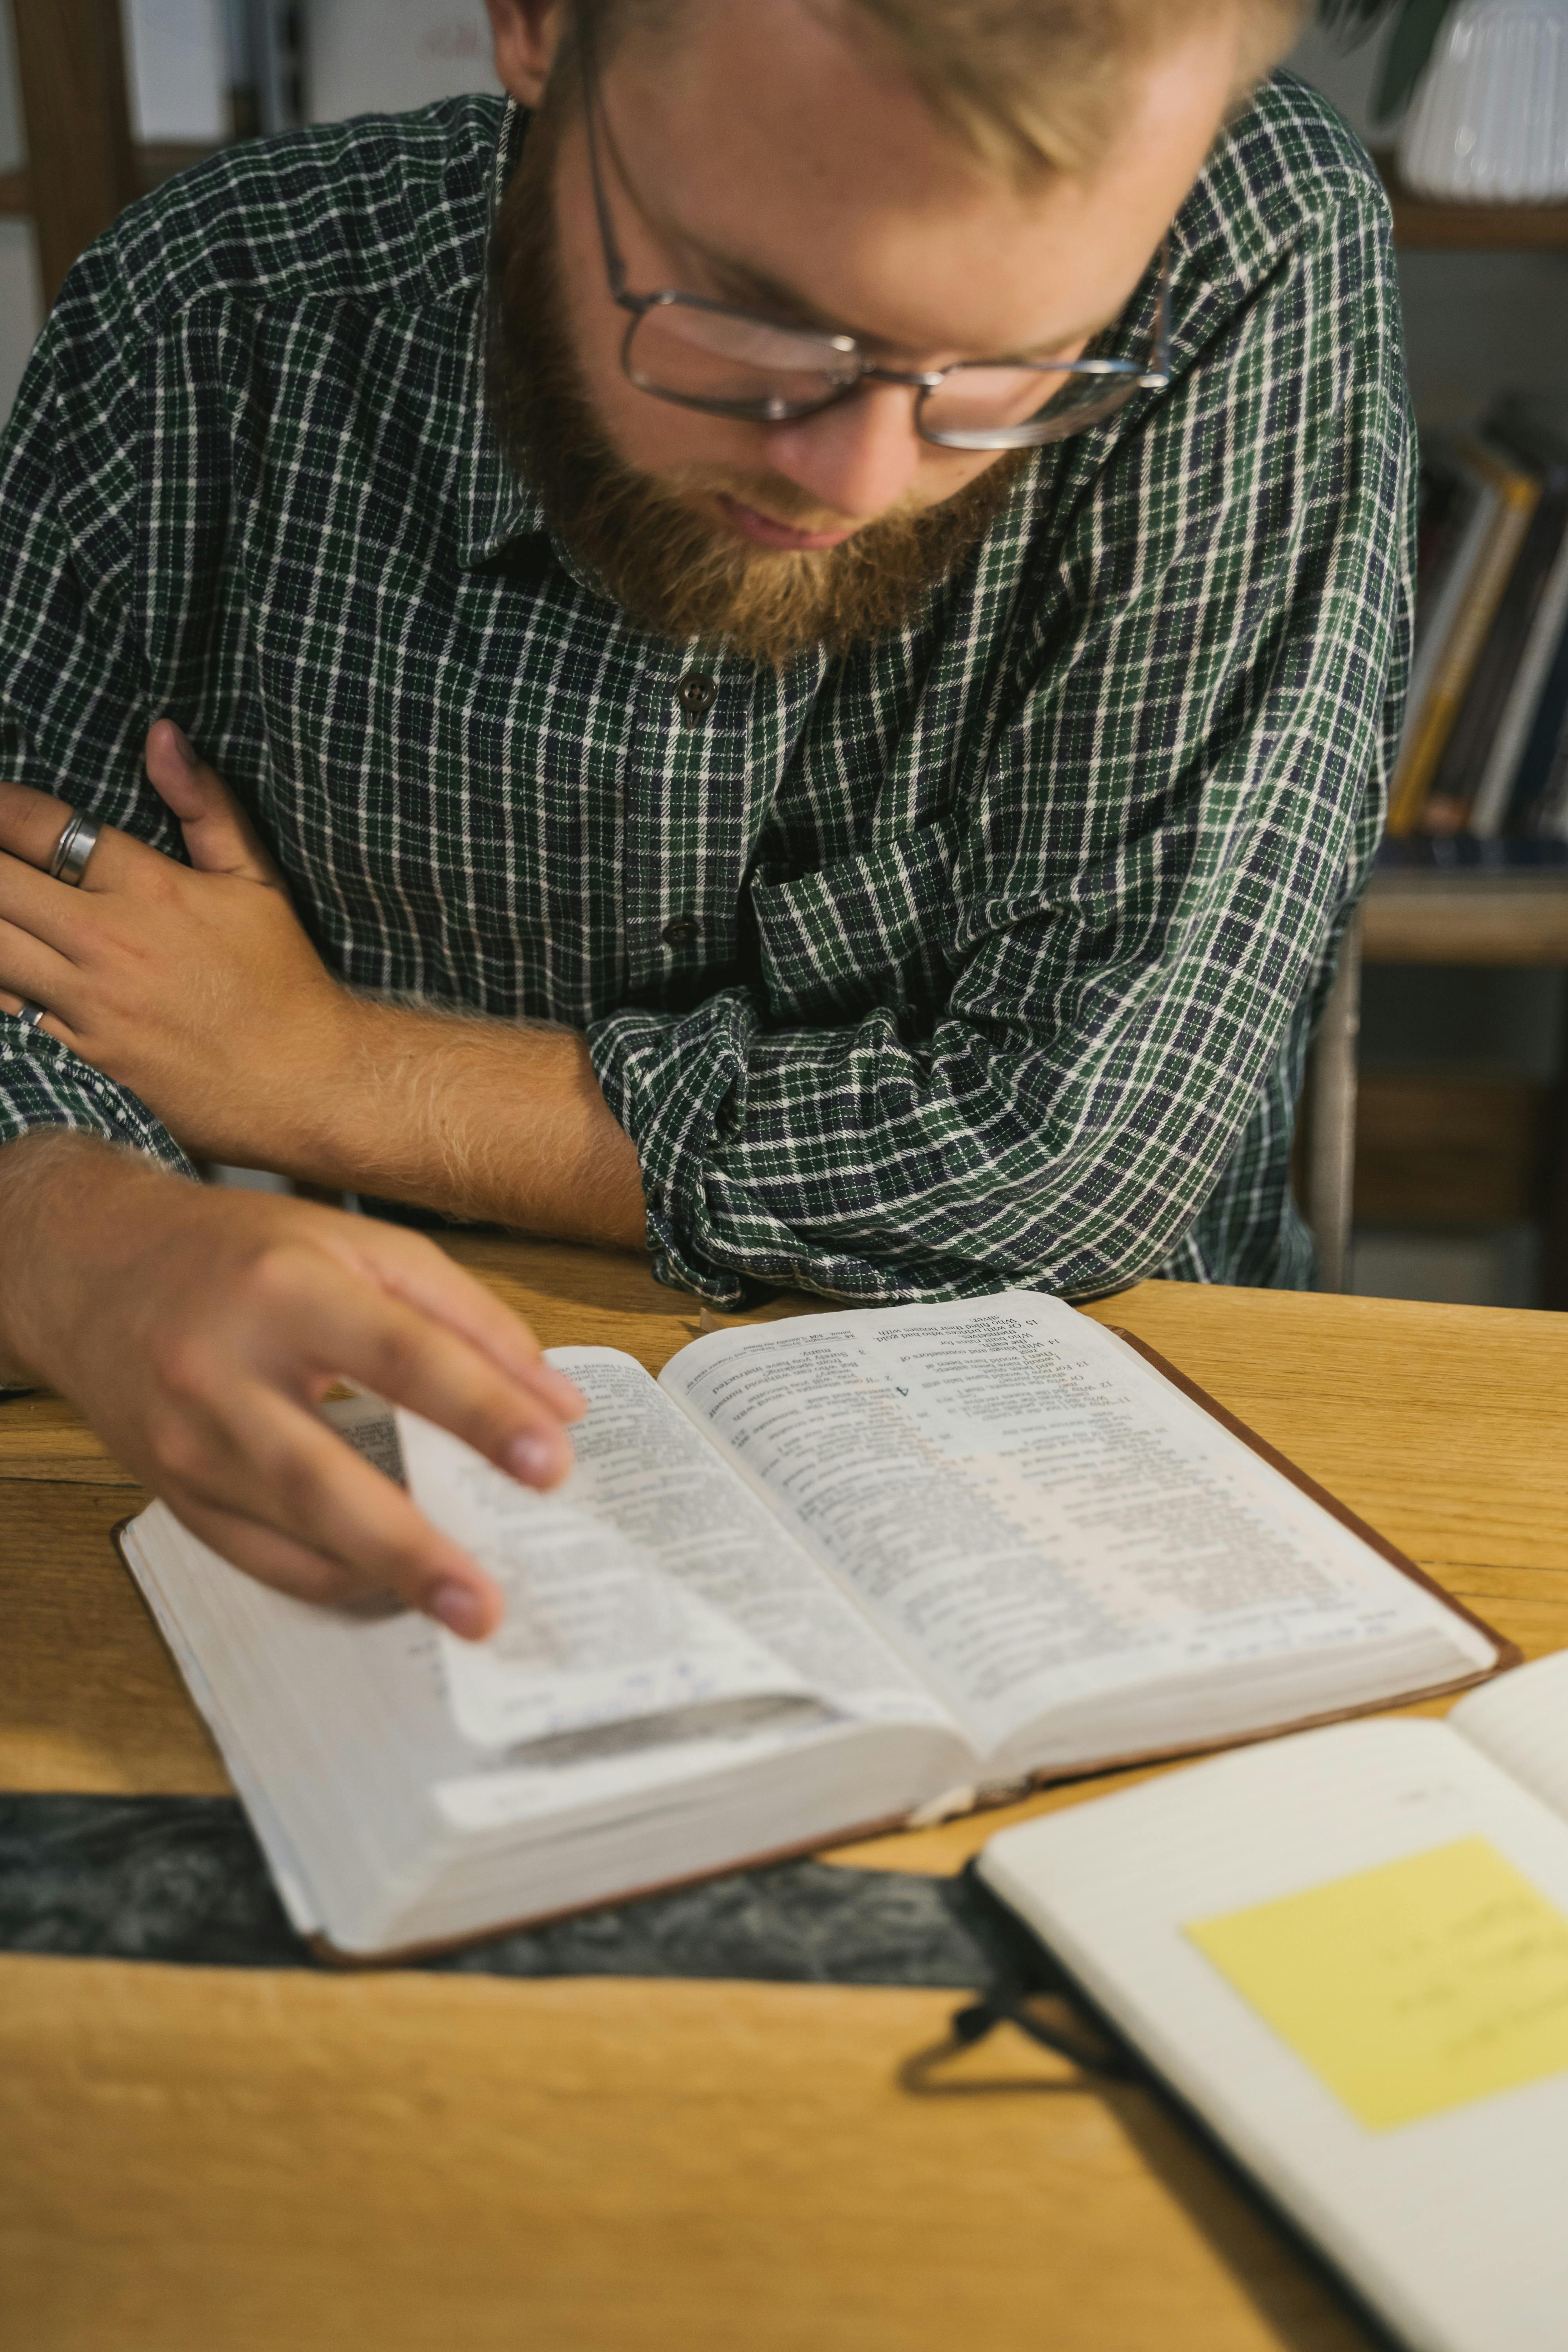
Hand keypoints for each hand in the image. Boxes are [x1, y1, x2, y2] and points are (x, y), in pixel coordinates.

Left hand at [0, 723, 354, 1164]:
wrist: (304, 1083)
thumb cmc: (283, 978)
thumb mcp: (256, 880)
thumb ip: (205, 805)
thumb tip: (163, 734)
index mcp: (150, 887)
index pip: (39, 824)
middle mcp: (108, 940)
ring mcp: (90, 999)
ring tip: (6, 906)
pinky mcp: (84, 1048)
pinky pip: (11, 1006)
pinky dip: (1, 980)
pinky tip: (9, 962)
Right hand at [0, 1133, 586, 1636]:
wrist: (98, 1270)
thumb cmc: (246, 1253)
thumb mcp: (363, 1244)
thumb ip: (469, 1317)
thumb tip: (559, 1403)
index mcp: (286, 1289)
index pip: (399, 1355)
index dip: (481, 1410)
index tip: (553, 1460)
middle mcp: (222, 1370)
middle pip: (323, 1475)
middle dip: (412, 1549)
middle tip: (487, 1603)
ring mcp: (187, 1444)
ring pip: (291, 1532)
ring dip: (384, 1577)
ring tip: (464, 1606)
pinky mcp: (173, 1494)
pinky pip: (263, 1560)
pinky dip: (335, 1581)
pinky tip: (395, 1588)